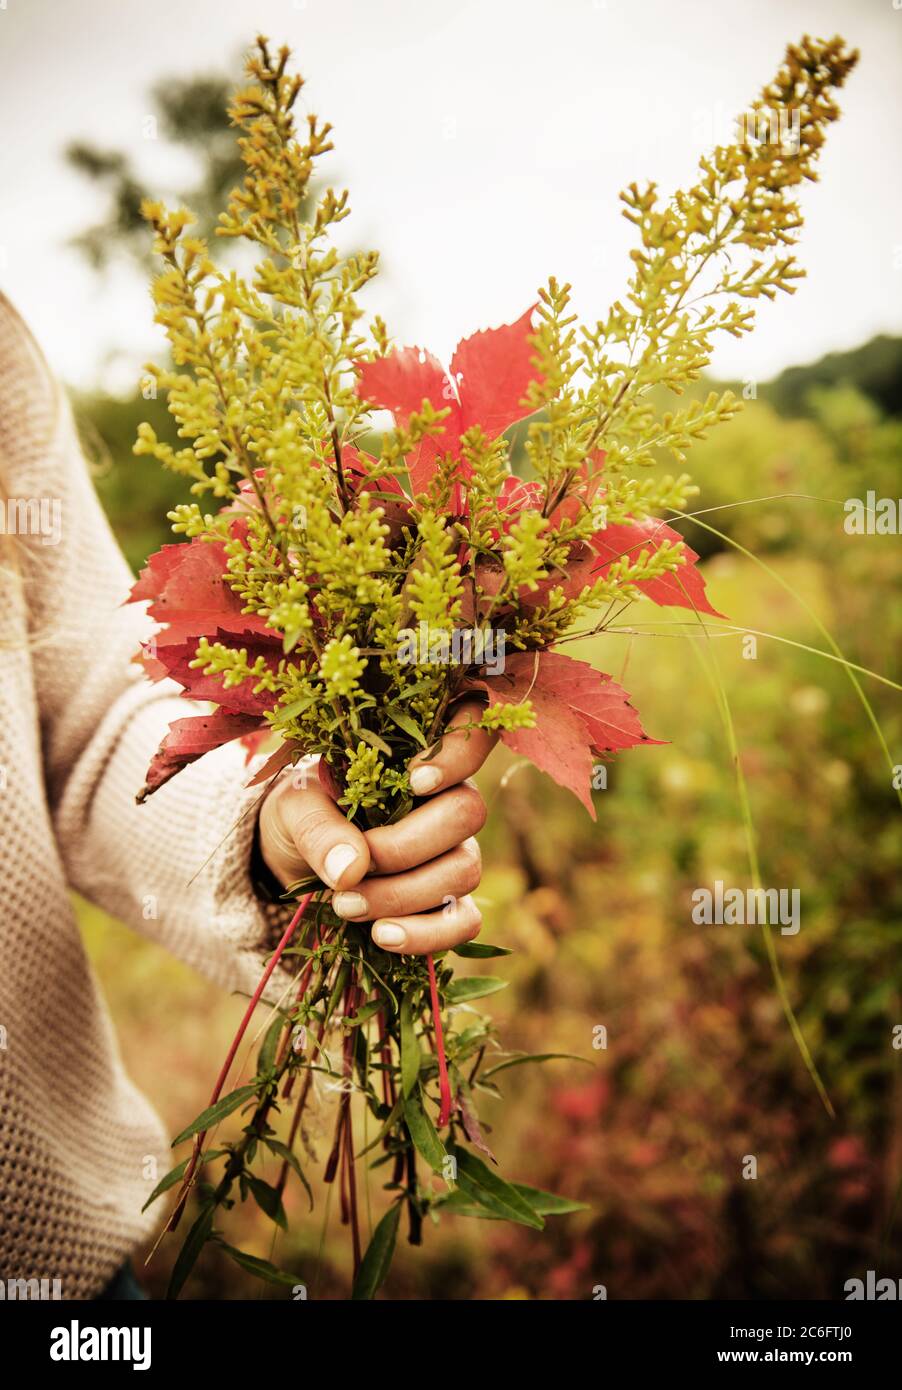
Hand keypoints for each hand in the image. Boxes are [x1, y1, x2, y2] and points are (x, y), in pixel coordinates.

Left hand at [258, 701, 494, 955]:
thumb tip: (352, 869)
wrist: (293, 859)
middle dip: (405, 848)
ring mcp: (454, 852)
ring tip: (346, 905)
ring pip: (465, 870)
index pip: (470, 736)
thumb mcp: (295, 809)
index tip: (413, 781)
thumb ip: (319, 829)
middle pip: (466, 813)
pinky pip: (465, 921)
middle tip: (352, 869)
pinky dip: (426, 934)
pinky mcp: (448, 902)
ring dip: (404, 895)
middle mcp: (447, 800)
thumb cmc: (302, 814)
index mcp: (416, 759)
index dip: (458, 756)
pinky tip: (382, 936)